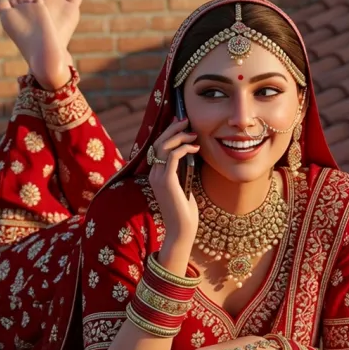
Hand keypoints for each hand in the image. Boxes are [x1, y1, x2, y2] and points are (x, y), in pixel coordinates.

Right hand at [148, 117, 199, 244]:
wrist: (182, 230)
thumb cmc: (185, 211)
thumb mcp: (184, 186)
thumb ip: (183, 171)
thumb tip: (191, 154)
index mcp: (155, 175)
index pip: (157, 147)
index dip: (168, 133)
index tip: (181, 124)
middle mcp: (153, 174)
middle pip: (158, 143)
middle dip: (172, 129)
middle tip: (185, 120)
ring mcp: (157, 177)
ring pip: (164, 147)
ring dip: (179, 136)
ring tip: (193, 133)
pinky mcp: (166, 181)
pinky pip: (172, 157)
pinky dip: (184, 148)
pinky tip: (195, 148)